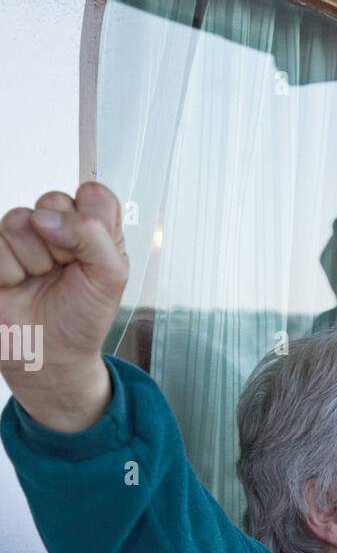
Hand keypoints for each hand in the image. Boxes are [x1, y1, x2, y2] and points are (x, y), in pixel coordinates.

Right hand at [0, 182, 128, 390]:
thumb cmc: (81, 319)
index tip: (91, 255)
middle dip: (62, 245)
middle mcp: (57, 228)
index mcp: (92, 229)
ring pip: (20, 220)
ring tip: (38, 281)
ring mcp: (22, 238)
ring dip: (34, 260)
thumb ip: (94, 236)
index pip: (93, 195)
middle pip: (53, 201)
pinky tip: (16, 286)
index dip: (91, 222)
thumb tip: (47, 218)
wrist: (49, 357)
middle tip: (63, 272)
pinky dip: (9, 273)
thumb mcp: (110, 278)